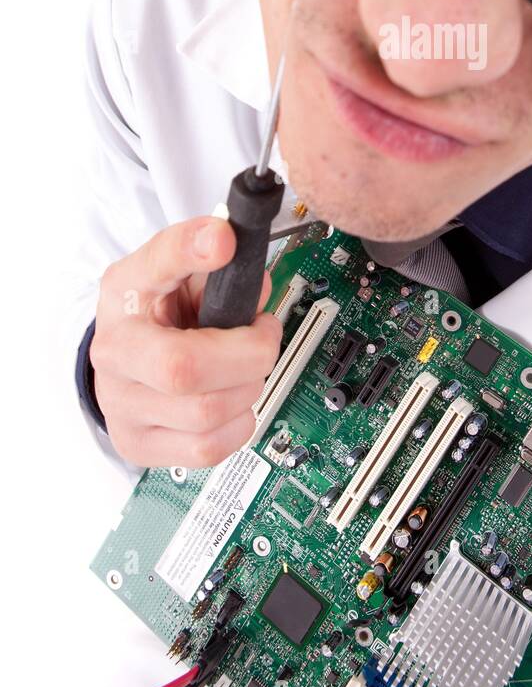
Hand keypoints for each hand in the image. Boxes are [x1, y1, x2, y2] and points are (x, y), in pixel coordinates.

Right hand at [90, 217, 282, 468]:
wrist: (124, 357)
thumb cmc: (155, 310)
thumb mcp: (179, 270)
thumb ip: (218, 265)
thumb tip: (257, 284)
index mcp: (125, 292)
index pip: (155, 262)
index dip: (190, 250)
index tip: (224, 239)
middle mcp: (114, 351)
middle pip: (184, 366)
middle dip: (248, 354)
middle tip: (261, 337)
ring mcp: (122, 404)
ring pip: (205, 413)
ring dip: (248, 389)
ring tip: (245, 369)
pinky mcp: (139, 444)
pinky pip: (208, 448)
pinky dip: (238, 424)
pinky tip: (232, 401)